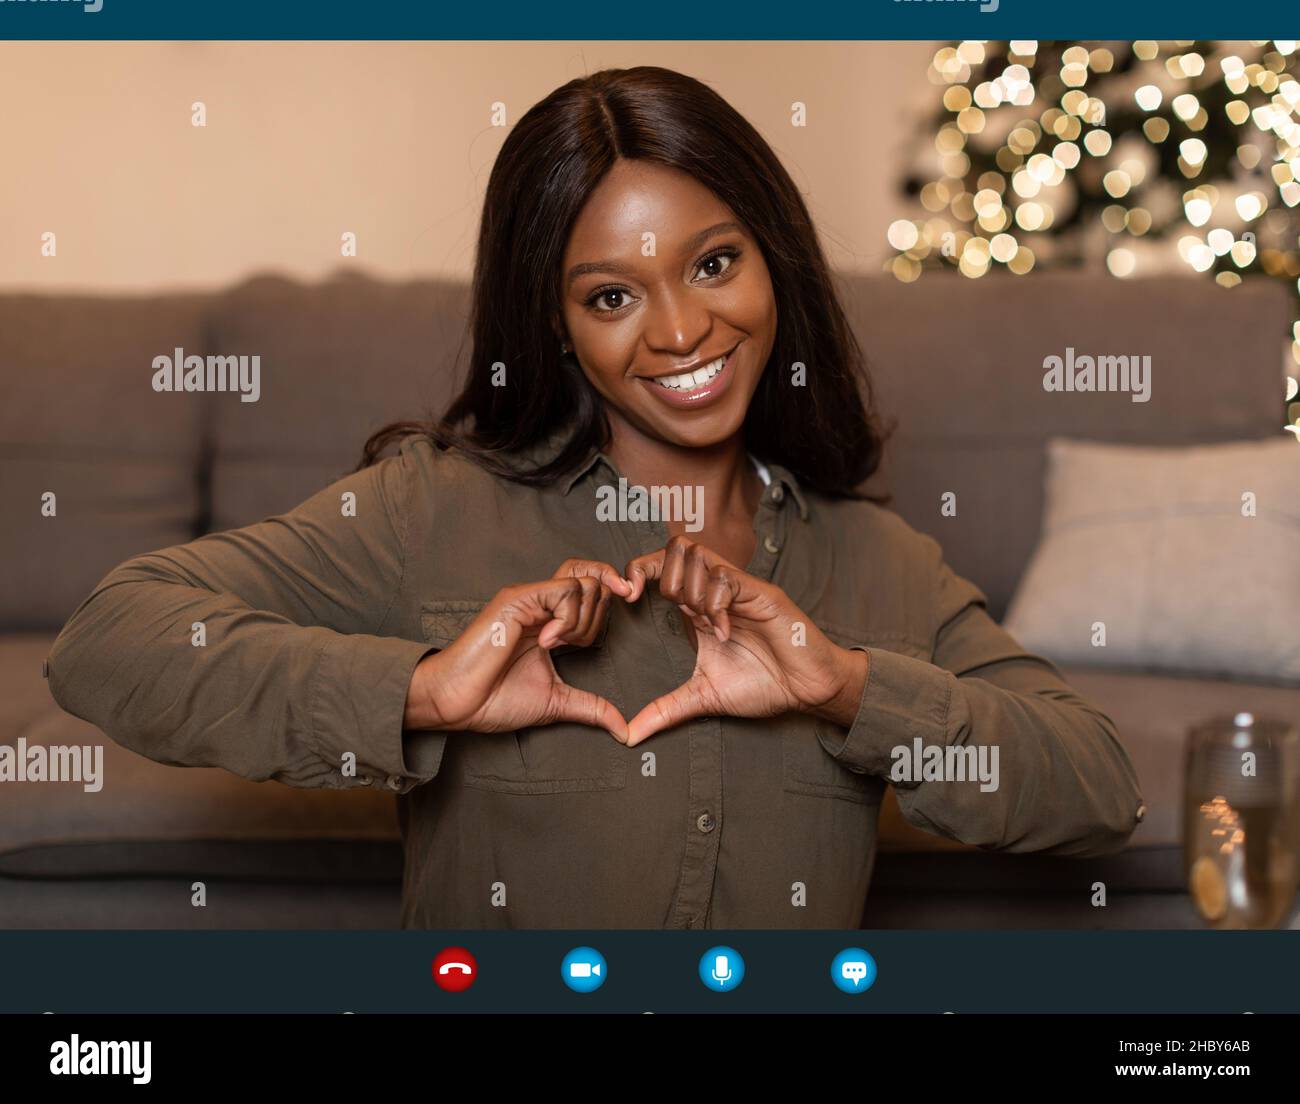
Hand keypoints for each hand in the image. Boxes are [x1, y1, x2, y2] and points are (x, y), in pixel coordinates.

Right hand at [403, 558, 634, 741]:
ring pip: (584, 583)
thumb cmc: (494, 700)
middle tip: (575, 644)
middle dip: (601, 615)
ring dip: (582, 620)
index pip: (592, 588)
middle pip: (595, 580)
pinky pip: (563, 590)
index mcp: (551, 621)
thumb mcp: (556, 703)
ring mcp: (530, 599)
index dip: (613, 597)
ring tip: (556, 645)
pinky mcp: (517, 599)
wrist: (458, 703)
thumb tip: (624, 729)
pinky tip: (546, 642)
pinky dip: (567, 619)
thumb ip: (591, 708)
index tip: (624, 613)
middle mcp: (541, 604)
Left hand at [622, 536, 868, 745]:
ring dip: (692, 591)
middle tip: (677, 615)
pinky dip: (716, 606)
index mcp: (698, 609)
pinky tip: (726, 634)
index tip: (626, 597)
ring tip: (708, 626)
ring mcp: (739, 589)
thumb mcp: (704, 698)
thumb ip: (666, 710)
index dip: (638, 571)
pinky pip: (725, 578)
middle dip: (662, 577)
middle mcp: (716, 592)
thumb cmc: (765, 685)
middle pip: (675, 549)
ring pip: (697, 556)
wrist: (808, 689)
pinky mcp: (760, 593)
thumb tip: (629, 736)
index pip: (662, 567)